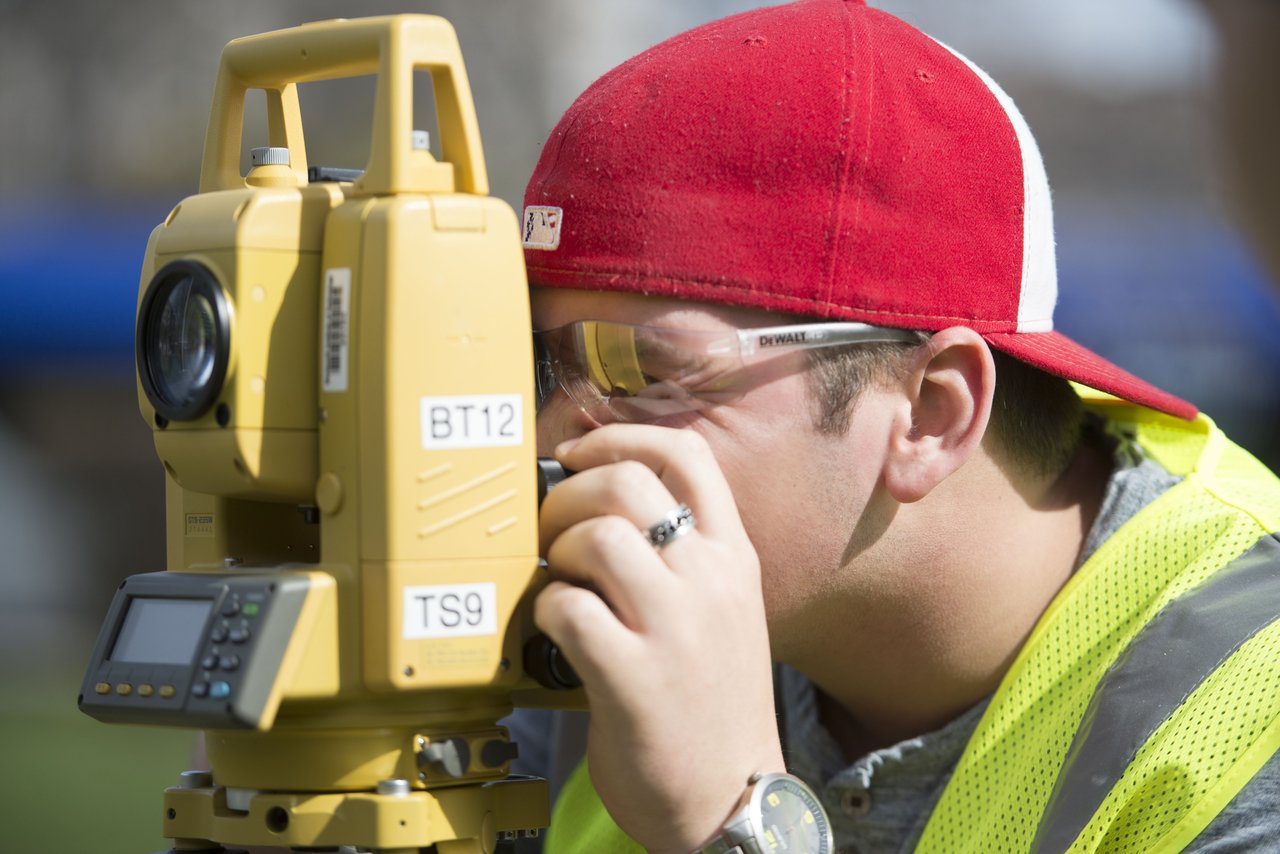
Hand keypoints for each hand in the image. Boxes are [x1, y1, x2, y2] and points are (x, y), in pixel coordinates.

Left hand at [535, 424, 784, 852]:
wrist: (733, 801)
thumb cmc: (713, 706)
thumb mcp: (724, 613)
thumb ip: (684, 558)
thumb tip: (603, 505)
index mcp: (734, 560)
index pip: (688, 457)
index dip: (621, 436)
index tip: (579, 451)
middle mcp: (711, 582)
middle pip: (628, 484)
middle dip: (570, 495)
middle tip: (551, 530)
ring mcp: (676, 628)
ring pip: (597, 538)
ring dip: (557, 553)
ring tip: (558, 583)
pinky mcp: (634, 677)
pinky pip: (568, 607)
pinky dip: (547, 610)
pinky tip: (556, 632)